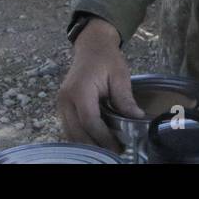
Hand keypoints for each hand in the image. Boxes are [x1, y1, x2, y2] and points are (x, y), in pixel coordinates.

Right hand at [57, 18, 142, 150]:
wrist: (92, 46)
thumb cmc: (106, 58)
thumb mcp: (119, 75)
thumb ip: (125, 98)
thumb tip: (137, 118)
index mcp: (80, 90)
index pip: (89, 121)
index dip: (103, 137)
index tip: (118, 147)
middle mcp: (66, 99)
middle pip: (76, 132)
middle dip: (95, 145)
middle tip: (115, 152)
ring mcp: (61, 103)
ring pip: (70, 133)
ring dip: (87, 143)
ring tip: (107, 148)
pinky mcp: (62, 106)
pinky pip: (69, 128)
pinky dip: (81, 137)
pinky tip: (96, 139)